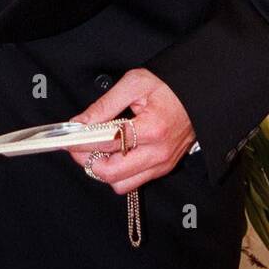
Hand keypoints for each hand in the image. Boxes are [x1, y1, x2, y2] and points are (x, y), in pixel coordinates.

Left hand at [65, 68, 196, 193]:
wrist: (200, 93)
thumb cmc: (170, 86)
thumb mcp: (134, 84)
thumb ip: (105, 105)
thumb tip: (80, 122)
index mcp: (152, 129)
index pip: (107, 143)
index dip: (81, 142)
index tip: (68, 138)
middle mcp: (158, 153)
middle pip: (112, 174)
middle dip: (89, 162)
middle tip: (80, 147)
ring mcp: (162, 164)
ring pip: (122, 184)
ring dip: (104, 170)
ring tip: (100, 149)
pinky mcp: (164, 168)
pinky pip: (134, 181)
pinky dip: (119, 171)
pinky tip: (116, 152)